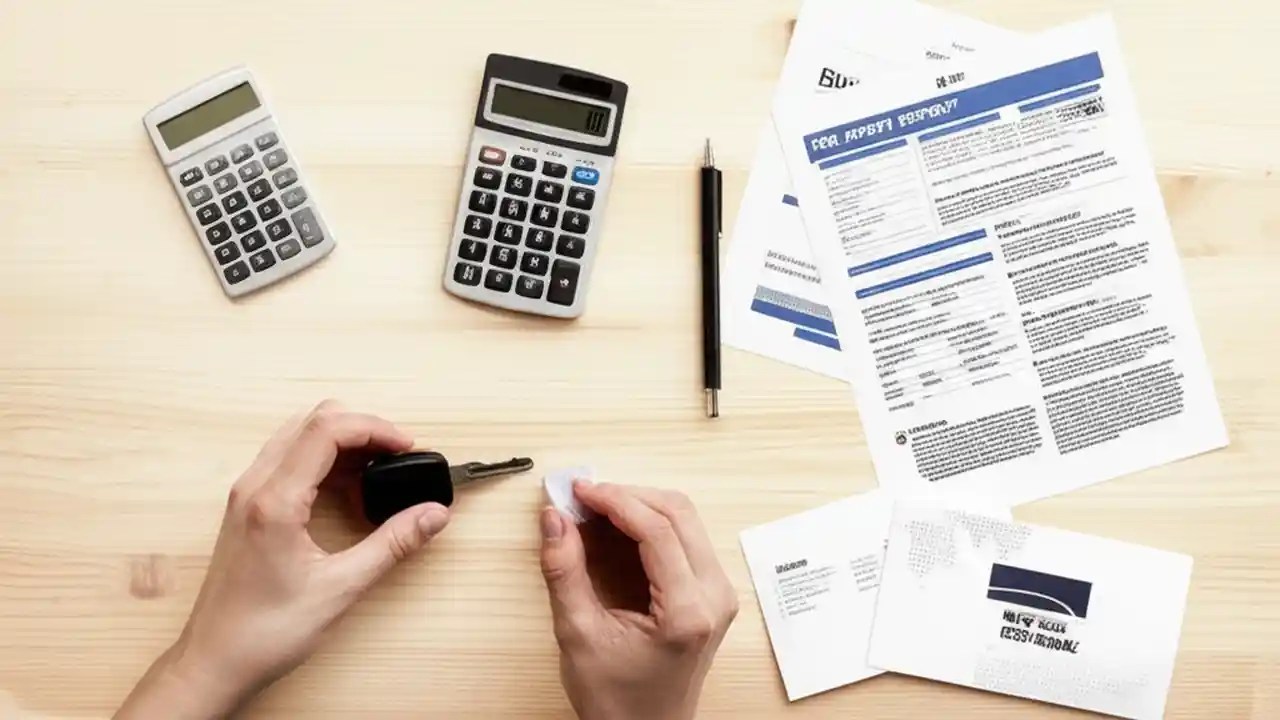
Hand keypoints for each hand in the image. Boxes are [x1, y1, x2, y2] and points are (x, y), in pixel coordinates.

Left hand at [116, 401, 450, 718]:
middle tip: (397, 454)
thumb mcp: (340, 588)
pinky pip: (288, 459)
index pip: (326, 430)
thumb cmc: (264, 632)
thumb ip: (392, 544)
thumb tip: (433, 515)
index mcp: (274, 500)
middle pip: (313, 421)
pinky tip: (349, 490)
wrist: (214, 661)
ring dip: (342, 441)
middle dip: (362, 428)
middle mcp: (254, 486)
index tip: (406, 445)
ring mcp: (246, 494)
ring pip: (299, 435)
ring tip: (378, 471)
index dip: (374, 428)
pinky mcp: (248, 506)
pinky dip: (324, 459)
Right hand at [539, 483, 738, 719]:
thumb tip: (554, 520)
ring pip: (685, 520)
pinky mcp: (712, 593)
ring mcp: (719, 593)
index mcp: (688, 612)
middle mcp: (715, 597)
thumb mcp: (579, 637)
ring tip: (596, 510)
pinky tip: (617, 528)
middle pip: (679, 514)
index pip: (657, 531)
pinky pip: (686, 538)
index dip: (615, 500)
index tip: (580, 491)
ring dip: (640, 505)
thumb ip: (564, 573)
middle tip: (584, 496)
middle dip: (628, 496)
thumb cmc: (618, 701)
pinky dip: (651, 523)